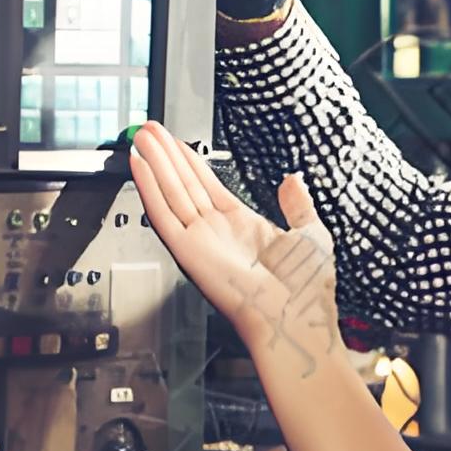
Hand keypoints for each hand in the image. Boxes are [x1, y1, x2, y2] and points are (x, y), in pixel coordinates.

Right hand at [127, 123, 339, 375]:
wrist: (298, 322)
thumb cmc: (308, 291)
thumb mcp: (311, 234)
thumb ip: (298, 204)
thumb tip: (293, 178)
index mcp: (243, 228)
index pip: (208, 185)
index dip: (191, 161)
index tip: (176, 141)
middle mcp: (217, 234)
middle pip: (184, 185)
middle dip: (166, 155)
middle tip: (150, 128)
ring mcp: (200, 242)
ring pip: (170, 193)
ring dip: (154, 163)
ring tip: (142, 135)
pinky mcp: (188, 253)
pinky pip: (162, 215)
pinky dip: (148, 188)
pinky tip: (139, 165)